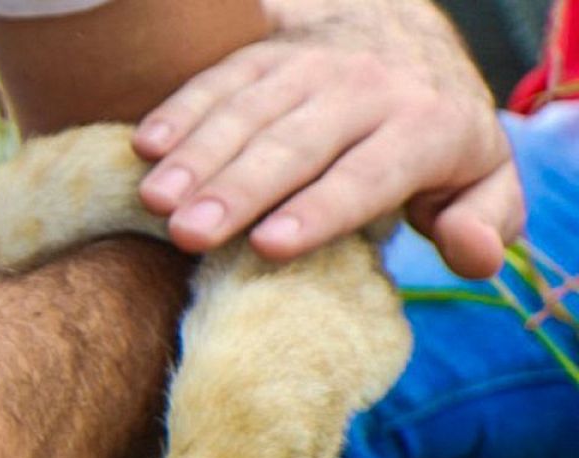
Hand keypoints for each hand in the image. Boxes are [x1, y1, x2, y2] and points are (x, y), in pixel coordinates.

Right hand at [133, 0, 522, 278]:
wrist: (402, 29)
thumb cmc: (434, 133)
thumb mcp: (483, 173)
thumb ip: (488, 219)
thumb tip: (475, 251)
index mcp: (427, 126)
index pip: (366, 174)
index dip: (318, 209)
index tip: (269, 246)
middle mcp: (366, 88)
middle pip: (294, 144)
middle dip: (238, 190)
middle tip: (189, 235)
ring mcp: (310, 66)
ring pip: (247, 111)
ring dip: (196, 157)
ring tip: (155, 202)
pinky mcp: (265, 53)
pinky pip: (218, 78)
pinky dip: (179, 110)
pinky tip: (145, 146)